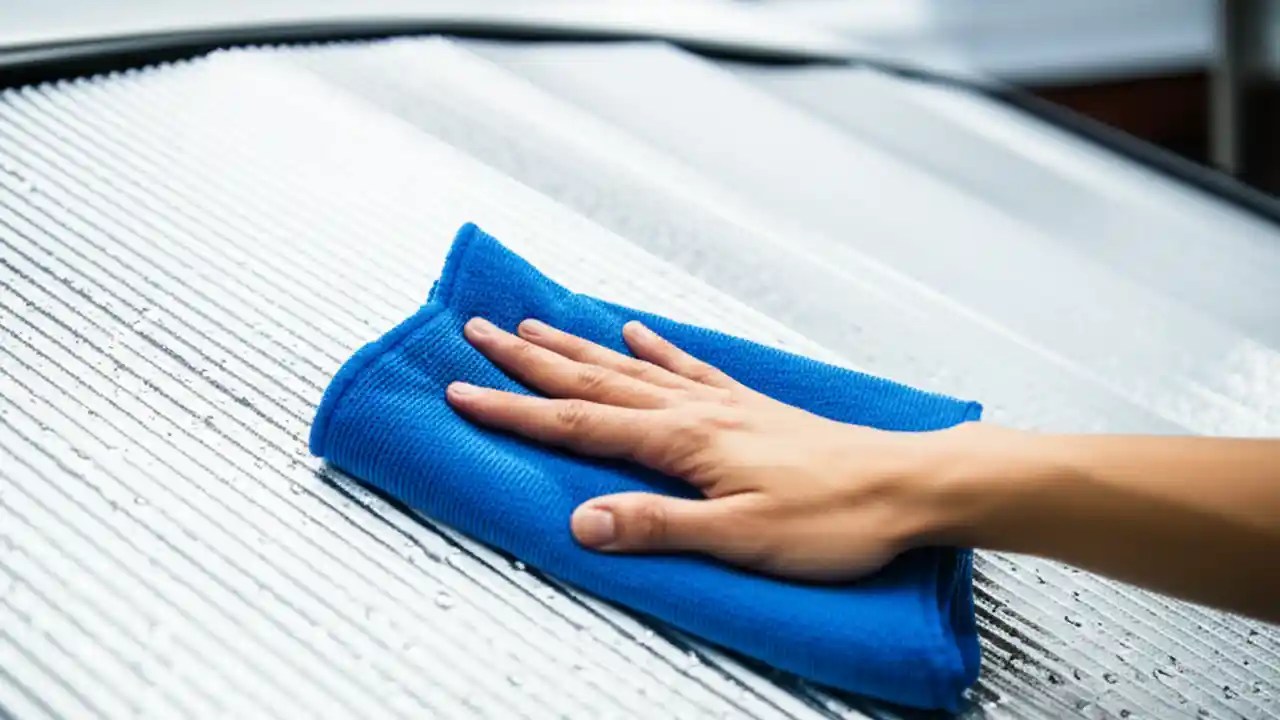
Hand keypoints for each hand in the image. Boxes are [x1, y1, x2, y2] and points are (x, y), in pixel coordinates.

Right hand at [446, 317, 974, 580]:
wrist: (905, 486)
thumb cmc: (832, 518)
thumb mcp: (739, 538)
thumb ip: (657, 527)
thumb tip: (582, 522)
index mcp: (681, 441)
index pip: (578, 424)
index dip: (515, 410)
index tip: (462, 392)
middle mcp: (693, 410)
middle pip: (593, 378)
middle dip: (529, 360)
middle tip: (478, 334)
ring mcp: (720, 403)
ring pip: (630, 365)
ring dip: (576, 346)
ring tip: (535, 324)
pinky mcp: (746, 407)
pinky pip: (686, 366)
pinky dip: (655, 346)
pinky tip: (637, 330)